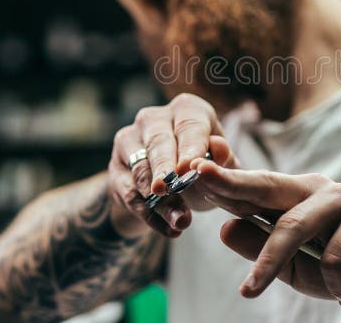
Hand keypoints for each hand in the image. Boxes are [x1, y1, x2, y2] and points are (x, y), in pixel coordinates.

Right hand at [108, 93, 239, 237]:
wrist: (168, 189)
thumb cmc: (202, 168)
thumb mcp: (220, 165)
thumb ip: (224, 159)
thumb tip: (219, 148)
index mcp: (187, 110)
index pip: (189, 124)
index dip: (191, 146)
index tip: (191, 167)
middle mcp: (154, 118)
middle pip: (158, 142)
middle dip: (166, 168)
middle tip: (171, 187)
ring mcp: (130, 140)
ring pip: (142, 170)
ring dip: (161, 199)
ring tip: (181, 220)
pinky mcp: (115, 167)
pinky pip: (130, 193)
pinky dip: (150, 215)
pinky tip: (168, 230)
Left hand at [190, 160, 340, 306]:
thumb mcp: (298, 264)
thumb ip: (264, 248)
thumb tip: (225, 229)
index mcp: (297, 196)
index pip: (254, 188)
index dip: (223, 181)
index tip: (191, 172)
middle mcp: (316, 189)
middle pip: (268, 186)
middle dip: (233, 182)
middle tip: (202, 178)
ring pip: (293, 226)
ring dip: (269, 261)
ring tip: (251, 291)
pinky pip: (334, 256)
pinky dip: (334, 284)